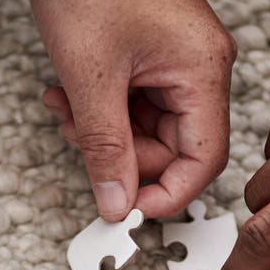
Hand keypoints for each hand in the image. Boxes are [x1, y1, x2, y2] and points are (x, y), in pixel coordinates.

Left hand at [31, 0, 235, 220]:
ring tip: (66, 109)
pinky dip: (98, 112)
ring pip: (145, 132)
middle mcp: (197, 69)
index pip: (204, 160)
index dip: (167, 194)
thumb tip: (116, 202)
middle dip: (120, 155)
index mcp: (201, 70)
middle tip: (81, 143)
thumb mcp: (90, 75)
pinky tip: (69, 97)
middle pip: (171, 149)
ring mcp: (175, 64)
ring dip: (101, 134)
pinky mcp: (152, 59)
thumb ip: (105, 149)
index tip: (129, 209)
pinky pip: (132, 108)